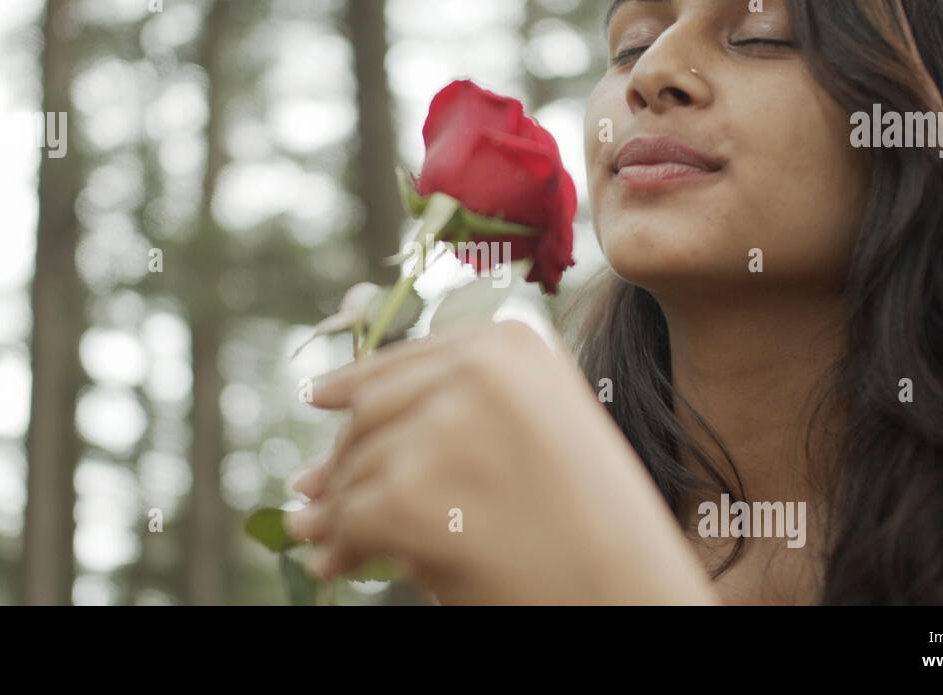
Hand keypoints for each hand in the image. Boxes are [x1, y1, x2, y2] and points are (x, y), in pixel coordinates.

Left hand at [284, 319, 718, 604]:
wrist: (633, 597)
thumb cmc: (591, 530)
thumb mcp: (538, 438)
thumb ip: (452, 419)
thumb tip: (315, 470)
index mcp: (512, 344)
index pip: (405, 361)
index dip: (354, 383)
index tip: (319, 398)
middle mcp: (478, 370)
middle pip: (369, 412)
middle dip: (339, 460)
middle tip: (309, 495)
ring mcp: (444, 427)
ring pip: (356, 469)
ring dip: (336, 510)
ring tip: (323, 538)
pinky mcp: (411, 492)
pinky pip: (352, 520)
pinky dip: (340, 548)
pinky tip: (338, 565)